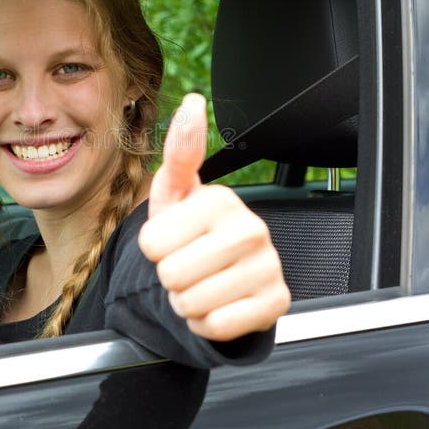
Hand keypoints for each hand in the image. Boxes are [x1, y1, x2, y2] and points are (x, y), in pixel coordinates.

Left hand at [138, 93, 289, 341]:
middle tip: (188, 267)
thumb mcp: (176, 194)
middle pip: (172, 275)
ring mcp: (269, 267)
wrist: (225, 278)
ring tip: (202, 284)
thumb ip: (180, 152)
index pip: (152, 243)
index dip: (152, 250)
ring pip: (193, 303)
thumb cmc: (193, 234)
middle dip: (170, 279)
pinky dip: (206, 324)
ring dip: (187, 303)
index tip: (174, 241)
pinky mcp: (276, 303)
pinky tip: (219, 304)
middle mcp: (251, 229)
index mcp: (221, 200)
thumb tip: (192, 103)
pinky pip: (217, 325)